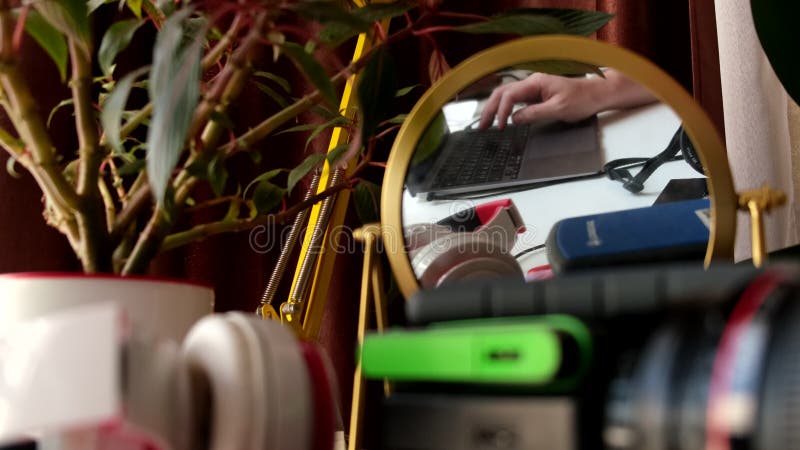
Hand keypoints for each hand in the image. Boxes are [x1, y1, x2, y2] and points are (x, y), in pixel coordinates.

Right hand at [478, 73, 600, 128]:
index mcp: (536, 82)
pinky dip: (503, 108)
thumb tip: (515, 119)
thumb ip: (534, 113)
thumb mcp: (558, 109)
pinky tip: (499, 118)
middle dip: (490, 109)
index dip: (501, 111)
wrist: (597, 94)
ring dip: (494, 109)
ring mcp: (533, 88)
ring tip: (486, 123)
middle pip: (502, 93)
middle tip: (481, 126)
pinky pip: (514, 99)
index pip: (510, 95)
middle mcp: (532, 82)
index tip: (500, 126)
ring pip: (506, 95)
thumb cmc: (582, 99)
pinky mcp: (536, 94)